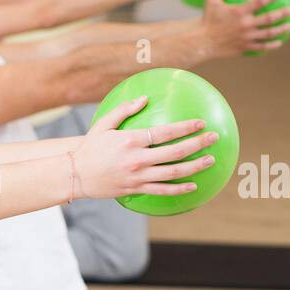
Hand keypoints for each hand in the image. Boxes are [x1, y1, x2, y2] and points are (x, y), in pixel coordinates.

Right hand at [69, 96, 220, 200]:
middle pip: (175, 152)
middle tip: (213, 138)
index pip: (165, 132)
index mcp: (131, 140)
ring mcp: (138, 176)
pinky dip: (179, 188)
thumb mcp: (104, 124)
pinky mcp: (135, 189)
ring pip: (173, 173)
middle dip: (198, 144)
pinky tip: (193, 185)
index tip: (201, 123)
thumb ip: (125, 110)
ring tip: (210, 160)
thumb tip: (145, 98)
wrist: (75, 174)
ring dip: (195, 166)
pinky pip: (162, 191)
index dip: (186, 127)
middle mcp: (138, 159)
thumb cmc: (90, 147)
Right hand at [202, 0, 289, 55]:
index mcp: (239, 12)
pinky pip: (261, 46)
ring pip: (268, 33)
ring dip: (280, 30)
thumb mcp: (211, 1)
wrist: (202, 42)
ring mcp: (246, 37)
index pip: (259, 2)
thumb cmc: (207, 20)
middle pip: (268, 18)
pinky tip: (279, 42)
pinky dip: (271, 45)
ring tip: (289, 26)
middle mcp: (245, 24)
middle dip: (282, 13)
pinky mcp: (244, 47)